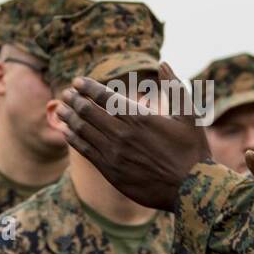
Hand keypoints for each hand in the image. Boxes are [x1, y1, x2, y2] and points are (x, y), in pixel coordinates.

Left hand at [56, 62, 211, 210]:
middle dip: (74, 99)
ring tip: (60, 108)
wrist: (191, 189)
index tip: (77, 81)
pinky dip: (73, 139)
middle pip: (88, 111)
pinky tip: (66, 132)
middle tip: (66, 93)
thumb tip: (163, 63)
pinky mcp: (111, 172)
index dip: (88, 87)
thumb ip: (174, 86)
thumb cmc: (193, 150)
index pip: (105, 97)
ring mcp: (114, 154)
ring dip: (69, 117)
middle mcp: (122, 134)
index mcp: (139, 117)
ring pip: (83, 131)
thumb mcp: (189, 114)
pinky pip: (85, 151)